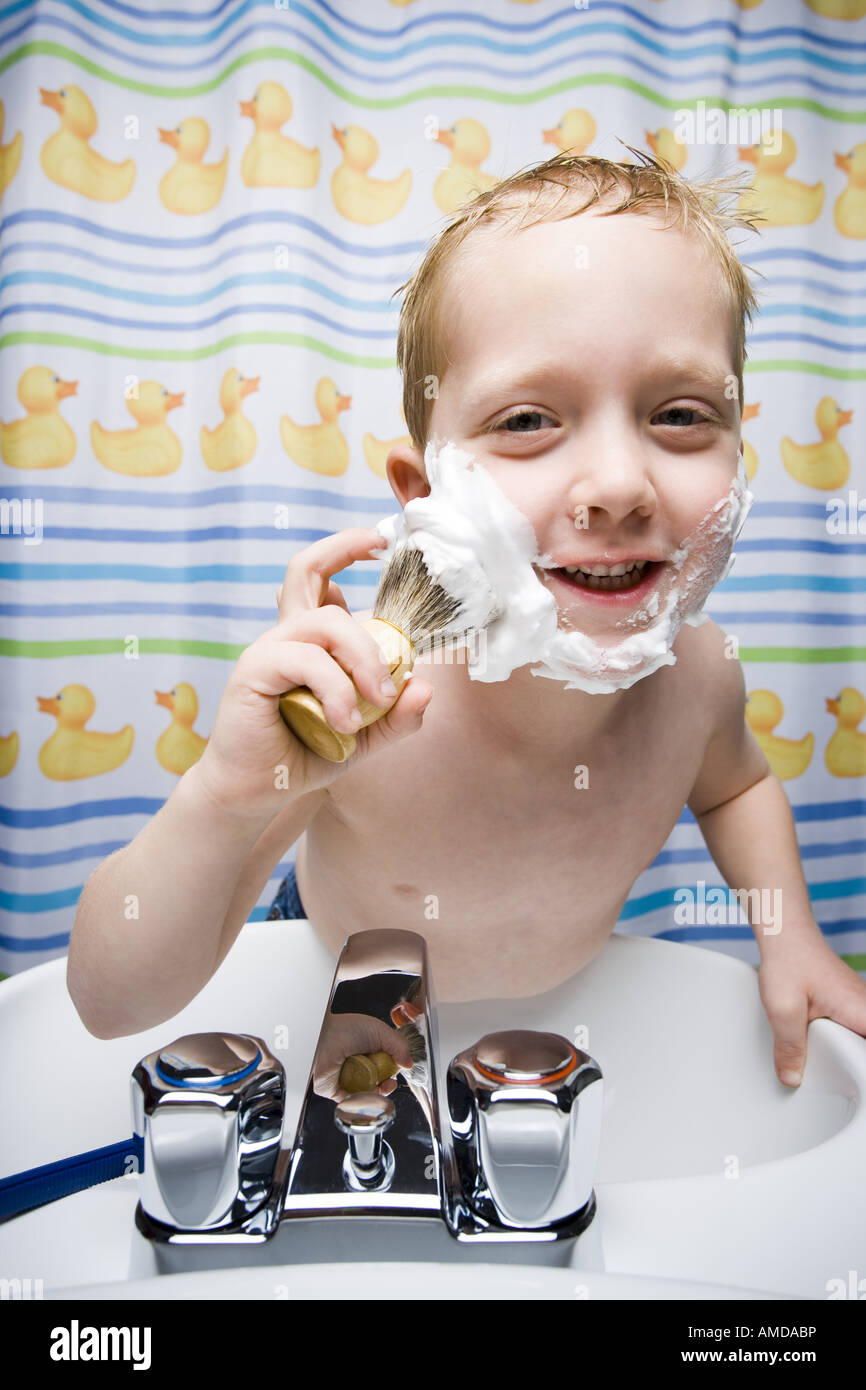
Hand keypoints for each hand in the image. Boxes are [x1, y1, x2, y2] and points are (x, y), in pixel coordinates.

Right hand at [195, 527, 433, 816]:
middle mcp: (287, 634)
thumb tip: (425, 688)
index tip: (379, 540)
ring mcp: (269, 649)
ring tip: (373, 707)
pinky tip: (344, 724)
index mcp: (310, 639)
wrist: (258, 792)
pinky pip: (305, 661)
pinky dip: (335, 690)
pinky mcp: (254, 671)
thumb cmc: (304, 754)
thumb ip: (396, 717)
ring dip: (362, 663)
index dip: (345, 547)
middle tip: (390, 655)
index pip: (322, 576)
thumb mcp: (365, 737)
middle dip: (355, 588)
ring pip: (325, 624)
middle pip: (314, 577)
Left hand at [312, 1012, 415, 1102]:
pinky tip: (369, 1094)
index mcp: (367, 1051)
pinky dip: (362, 1101)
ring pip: (368, 1094)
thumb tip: (409, 1064)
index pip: (386, 1066)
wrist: (323, 1037)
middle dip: (387, 1084)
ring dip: (377, 1094)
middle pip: (379, 1082)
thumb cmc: (345, 1028)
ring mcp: (348, 1079)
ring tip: (380, 1087)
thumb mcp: (380, 1031)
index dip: (393, 1071)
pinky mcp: (336, 1091)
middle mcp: (358, 1065)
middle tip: (389, 1081)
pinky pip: (352, 1102)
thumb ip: (399, 1045)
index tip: (399, 1069)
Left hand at [757, 931, 865, 1086]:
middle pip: (863, 1049)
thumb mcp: (783, 1008)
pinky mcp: (850, 1007)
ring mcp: (861, 1008)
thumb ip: (789, 1047)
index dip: (860, 1070)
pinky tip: (821, 1048)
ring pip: (859, 1043)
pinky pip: (852, 1033)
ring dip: (845, 1055)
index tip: (852, 1089)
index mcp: (863, 1013)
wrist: (786, 933)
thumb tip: (791, 1078)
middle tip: (836, 1085)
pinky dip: (840, 1043)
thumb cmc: (789, 960)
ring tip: (828, 1069)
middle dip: (852, 1066)